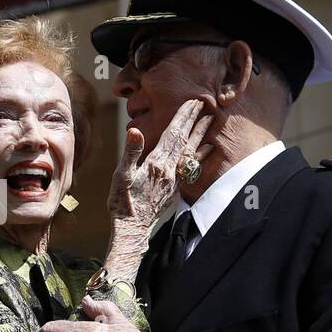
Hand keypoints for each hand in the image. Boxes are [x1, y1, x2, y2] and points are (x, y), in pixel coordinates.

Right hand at [107, 98, 212, 227]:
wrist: (133, 229)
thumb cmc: (123, 203)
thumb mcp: (121, 176)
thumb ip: (131, 152)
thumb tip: (134, 130)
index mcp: (156, 163)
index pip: (172, 134)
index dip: (183, 117)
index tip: (192, 102)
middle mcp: (169, 170)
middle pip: (184, 140)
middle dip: (193, 120)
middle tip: (202, 103)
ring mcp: (175, 180)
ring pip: (191, 151)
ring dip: (200, 134)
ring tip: (209, 120)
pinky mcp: (176, 188)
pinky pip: (192, 166)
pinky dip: (200, 153)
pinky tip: (207, 147)